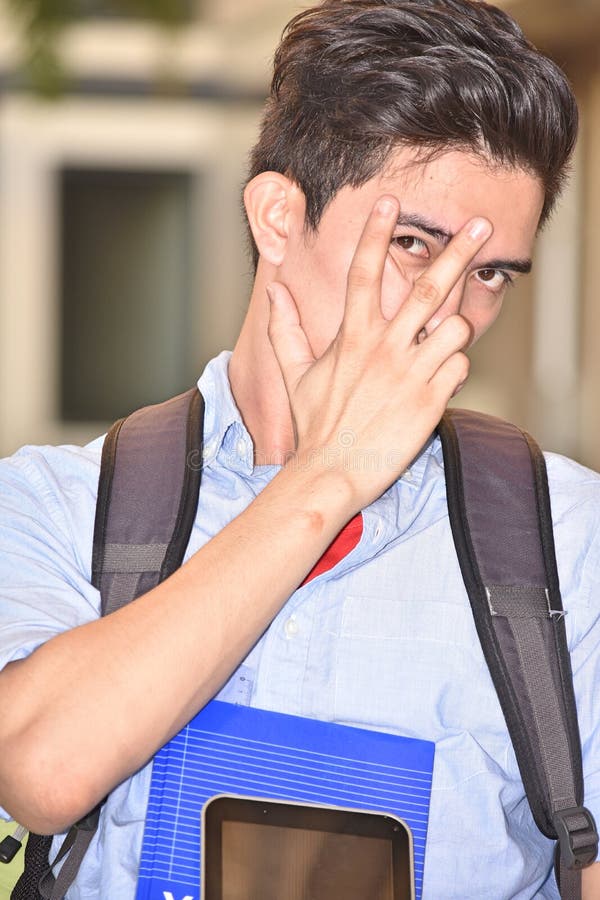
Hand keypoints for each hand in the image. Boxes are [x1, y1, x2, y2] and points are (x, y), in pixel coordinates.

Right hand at [267, 195, 491, 510]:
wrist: (332, 472)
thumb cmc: (315, 424)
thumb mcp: (294, 374)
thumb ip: (284, 328)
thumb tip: (273, 290)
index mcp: (352, 337)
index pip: (364, 271)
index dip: (376, 232)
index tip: (389, 201)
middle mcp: (384, 348)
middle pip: (428, 287)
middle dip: (458, 250)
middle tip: (482, 223)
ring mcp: (410, 374)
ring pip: (456, 327)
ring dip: (456, 328)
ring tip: (442, 342)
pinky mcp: (431, 401)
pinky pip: (461, 367)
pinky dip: (456, 368)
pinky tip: (441, 379)